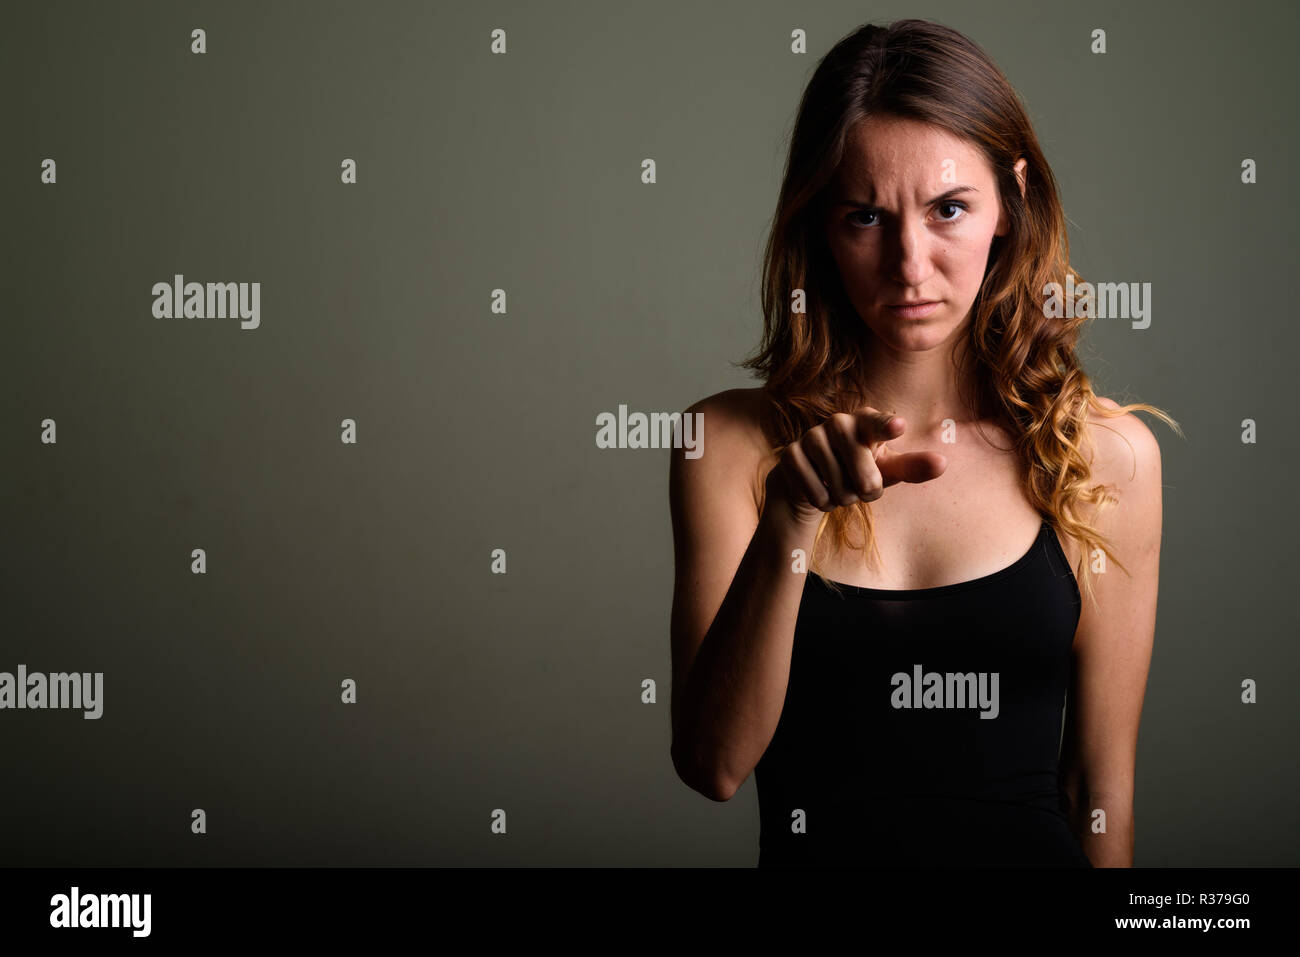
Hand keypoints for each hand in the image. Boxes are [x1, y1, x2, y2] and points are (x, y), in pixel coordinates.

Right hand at [764, 409, 947, 527]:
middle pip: (863, 472)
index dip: (887, 426)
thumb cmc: (859, 471)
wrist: (813, 483)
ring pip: (838, 486)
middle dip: (867, 490)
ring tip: (838, 485)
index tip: (898, 426)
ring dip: (843, 497)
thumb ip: (913, 467)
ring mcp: (811, 436)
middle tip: (862, 487)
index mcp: (865, 421)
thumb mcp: (888, 470)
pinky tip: (820, 490)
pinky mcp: (790, 455)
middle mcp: (838, 422)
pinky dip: (822, 501)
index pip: (878, 424)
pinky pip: (816, 492)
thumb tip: (942, 463)